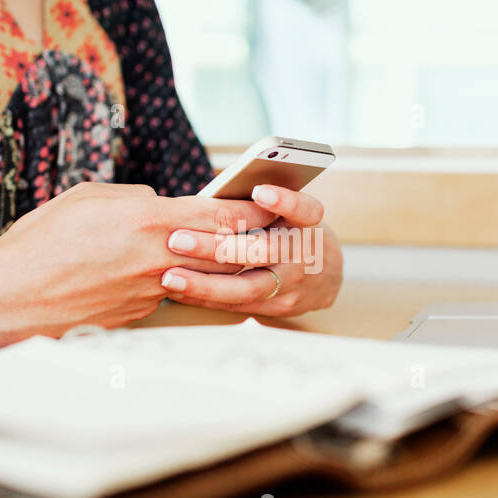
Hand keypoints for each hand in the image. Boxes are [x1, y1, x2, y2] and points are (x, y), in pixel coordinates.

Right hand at [0, 182, 275, 338]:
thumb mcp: (87, 198)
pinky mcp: (138, 317)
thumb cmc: (39, 244)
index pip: (222, 217)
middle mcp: (158, 262)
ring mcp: (151, 295)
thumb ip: (134, 198)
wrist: (10, 300)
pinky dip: (173, 285)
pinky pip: (166, 296)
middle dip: (250, 243)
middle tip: (266, 234)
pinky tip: (158, 277)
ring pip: (200, 278)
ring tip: (223, 256)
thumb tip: (160, 203)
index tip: (267, 206)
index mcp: (149, 222)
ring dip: (216, 268)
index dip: (252, 212)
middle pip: (226, 253)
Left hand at [157, 184, 342, 316]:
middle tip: (178, 239)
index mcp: (308, 224)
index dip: (284, 202)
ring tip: (170, 275)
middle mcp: (304, 254)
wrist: (327, 275)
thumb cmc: (292, 232)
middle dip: (217, 246)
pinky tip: (178, 291)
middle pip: (262, 251)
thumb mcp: (288, 214)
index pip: (304, 210)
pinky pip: (238, 305)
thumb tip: (207, 200)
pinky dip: (205, 298)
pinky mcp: (280, 306)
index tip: (259, 191)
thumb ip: (258, 208)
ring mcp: (293, 285)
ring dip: (204, 283)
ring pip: (247, 287)